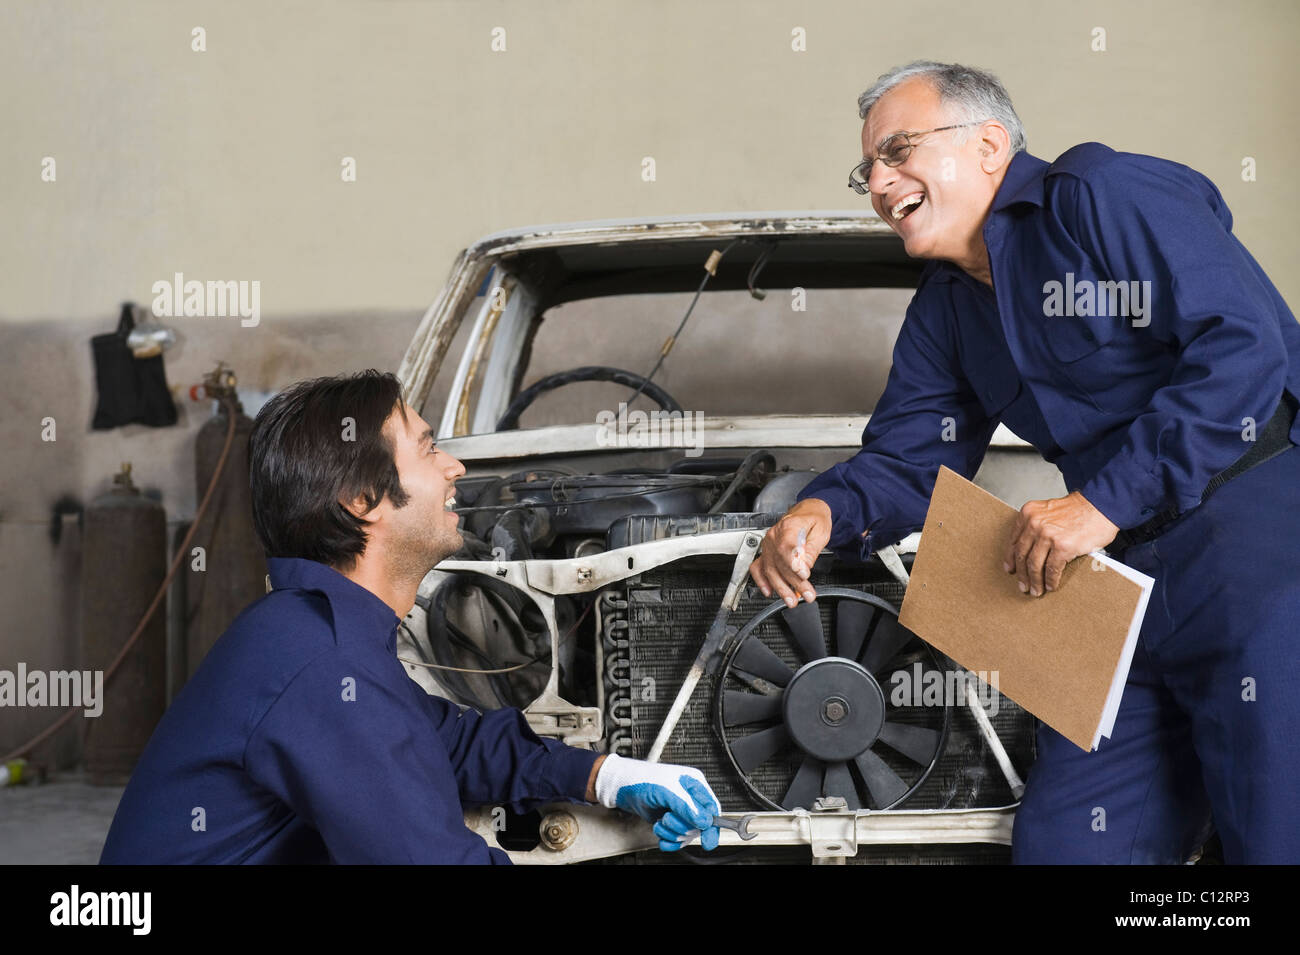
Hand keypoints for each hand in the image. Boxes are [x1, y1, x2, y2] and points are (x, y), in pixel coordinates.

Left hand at [593, 754, 720, 851]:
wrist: (623, 788)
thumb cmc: (643, 779)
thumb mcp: (667, 790)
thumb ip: (687, 806)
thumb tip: (704, 821)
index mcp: (695, 785)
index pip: (712, 809)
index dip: (712, 827)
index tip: (708, 842)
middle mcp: (690, 799)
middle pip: (699, 825)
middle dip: (682, 826)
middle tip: (667, 818)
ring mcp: (680, 811)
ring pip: (686, 833)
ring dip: (671, 832)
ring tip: (660, 821)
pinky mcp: (670, 821)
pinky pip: (676, 839)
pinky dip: (667, 840)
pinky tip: (660, 832)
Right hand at [750, 498, 831, 606]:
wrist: (808, 511)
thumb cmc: (815, 520)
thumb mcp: (820, 532)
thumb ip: (811, 551)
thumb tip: (804, 567)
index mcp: (789, 526)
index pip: (786, 547)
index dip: (794, 564)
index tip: (804, 575)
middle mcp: (775, 535)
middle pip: (780, 562)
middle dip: (794, 582)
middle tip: (807, 594)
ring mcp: (768, 544)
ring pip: (770, 569)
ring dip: (780, 588)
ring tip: (792, 600)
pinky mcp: (766, 551)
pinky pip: (758, 568)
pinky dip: (761, 581)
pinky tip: (769, 592)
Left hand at [1002, 491, 1118, 595]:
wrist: (1101, 506)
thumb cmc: (1078, 510)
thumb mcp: (1048, 511)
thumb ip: (1037, 525)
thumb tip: (1030, 549)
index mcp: (1028, 513)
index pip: (1014, 540)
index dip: (1010, 558)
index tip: (1010, 569)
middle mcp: (1034, 523)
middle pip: (1021, 554)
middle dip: (1021, 573)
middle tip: (1022, 585)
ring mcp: (1047, 536)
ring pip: (1034, 564)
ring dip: (1034, 581)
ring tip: (1035, 590)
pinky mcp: (1062, 547)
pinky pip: (1052, 569)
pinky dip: (1050, 580)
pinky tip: (1051, 586)